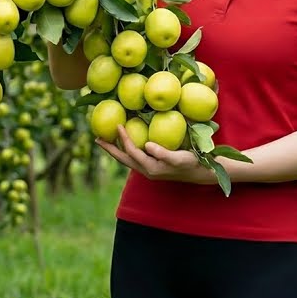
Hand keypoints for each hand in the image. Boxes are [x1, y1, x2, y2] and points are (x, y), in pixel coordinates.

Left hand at [96, 125, 214, 184]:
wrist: (200, 173)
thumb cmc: (191, 163)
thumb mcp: (178, 158)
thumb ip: (162, 153)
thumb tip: (147, 145)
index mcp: (150, 168)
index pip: (132, 151)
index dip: (123, 138)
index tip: (118, 125)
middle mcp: (146, 170)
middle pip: (123, 159)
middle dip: (110, 149)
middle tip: (97, 138)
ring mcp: (148, 170)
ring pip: (127, 159)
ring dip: (116, 150)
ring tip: (106, 140)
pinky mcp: (152, 166)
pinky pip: (134, 157)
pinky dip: (126, 149)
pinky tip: (126, 142)